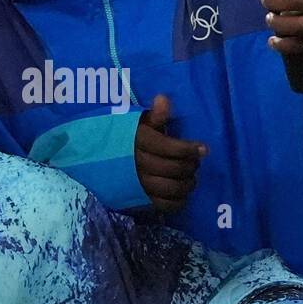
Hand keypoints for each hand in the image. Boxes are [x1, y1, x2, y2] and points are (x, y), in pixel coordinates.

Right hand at [134, 94, 205, 212]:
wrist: (98, 162)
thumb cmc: (127, 140)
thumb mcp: (138, 124)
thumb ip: (154, 115)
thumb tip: (163, 98)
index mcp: (139, 142)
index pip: (168, 147)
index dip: (189, 149)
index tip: (204, 149)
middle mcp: (138, 164)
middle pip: (173, 168)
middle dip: (190, 165)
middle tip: (196, 162)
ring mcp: (138, 184)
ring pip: (171, 188)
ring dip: (187, 183)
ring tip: (191, 177)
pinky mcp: (140, 200)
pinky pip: (164, 205)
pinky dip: (178, 201)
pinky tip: (182, 193)